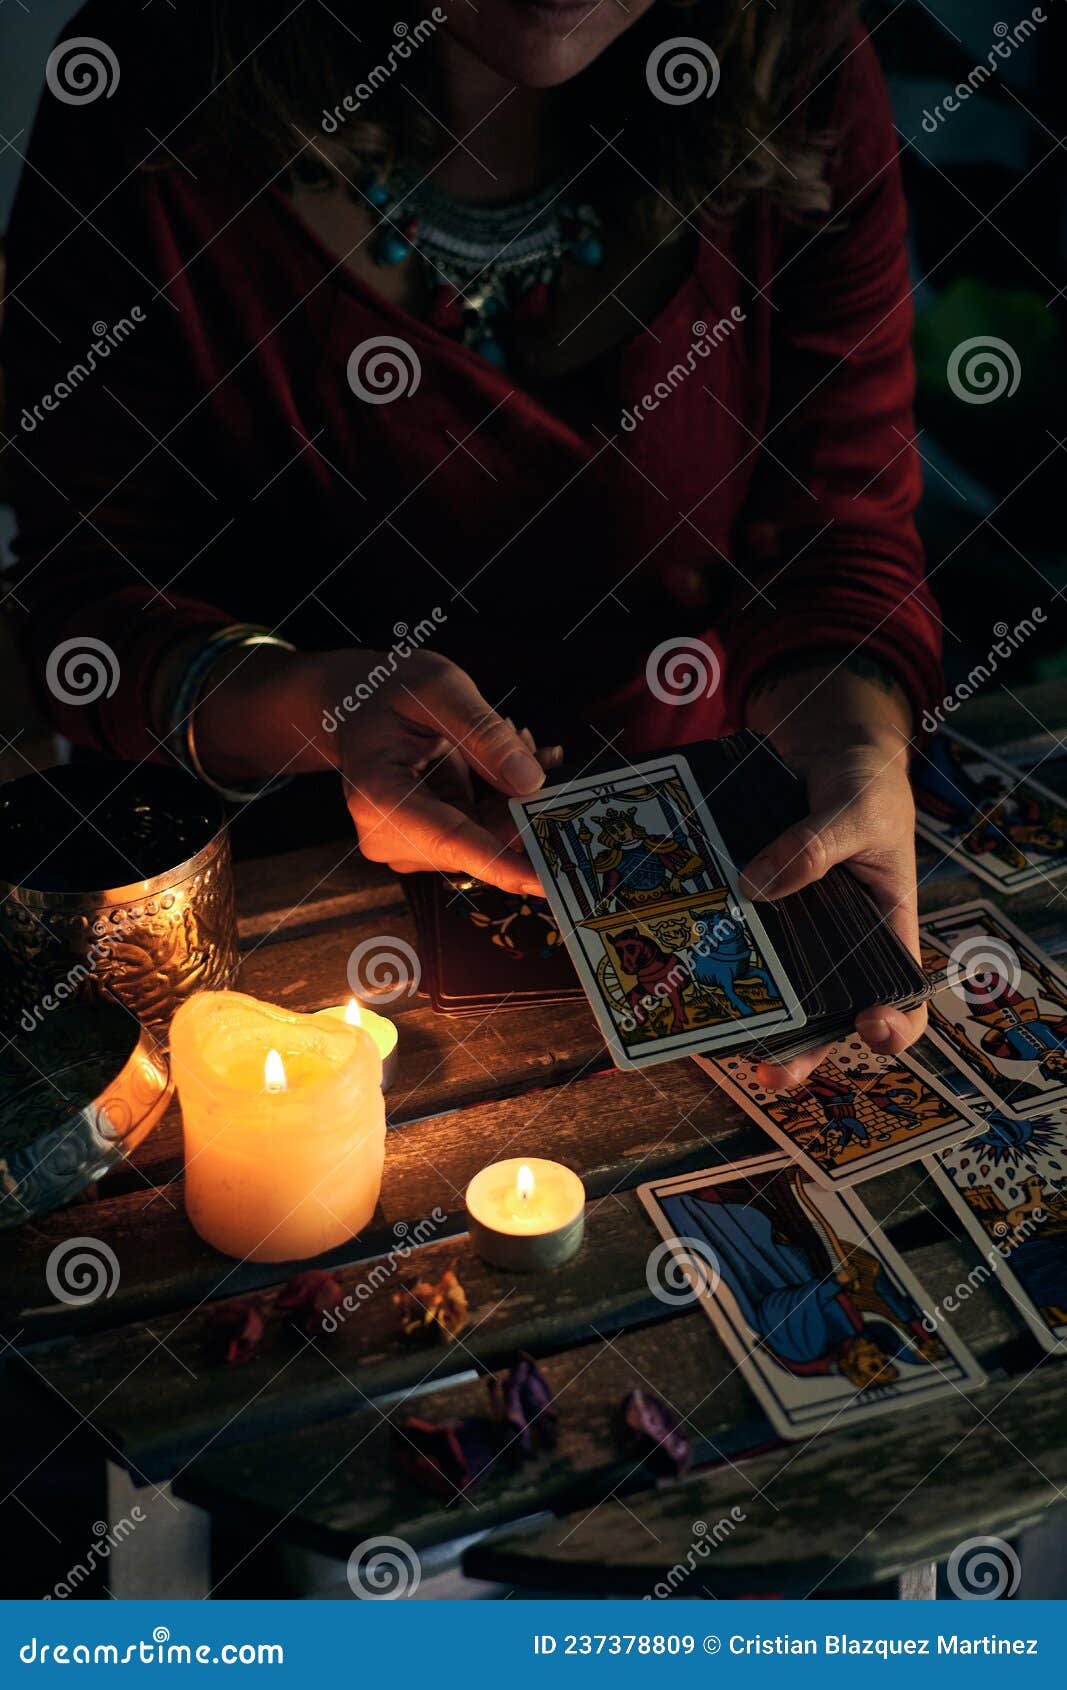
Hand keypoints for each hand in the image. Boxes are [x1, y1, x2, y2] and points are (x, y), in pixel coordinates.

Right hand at [312, 649, 559, 892]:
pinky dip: (503, 797)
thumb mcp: (439, 688)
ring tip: (516, 739)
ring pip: (486, 835)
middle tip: (535, 747)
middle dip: (518, 801)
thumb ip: (484, 733)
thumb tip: (531, 782)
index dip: (501, 863)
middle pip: (475, 839)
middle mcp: (386, 833)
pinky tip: (510, 757)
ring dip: (513, 794)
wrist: (355, 702)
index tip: (546, 881)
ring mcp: (405, 843)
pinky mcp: (425, 842)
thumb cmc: (388, 689)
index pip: (448, 839)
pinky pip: (481, 829)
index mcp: (378, 795)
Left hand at [739, 734, 925, 1090]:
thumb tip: (757, 885)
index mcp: (887, 927)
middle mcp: (841, 942)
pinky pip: (740, 940)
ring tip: (713, 1035)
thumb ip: (815, 845)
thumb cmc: (864, 780)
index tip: (869, 1025)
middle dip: (799, 1050)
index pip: (904, 996)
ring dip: (747, 1015)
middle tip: (765, 1073)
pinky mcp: (756, 909)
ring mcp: (796, 930)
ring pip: (775, 987)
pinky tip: (682, 967)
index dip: (894, 1026)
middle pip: (827, 1014)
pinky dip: (715, 957)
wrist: (825, 745)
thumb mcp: (852, 807)